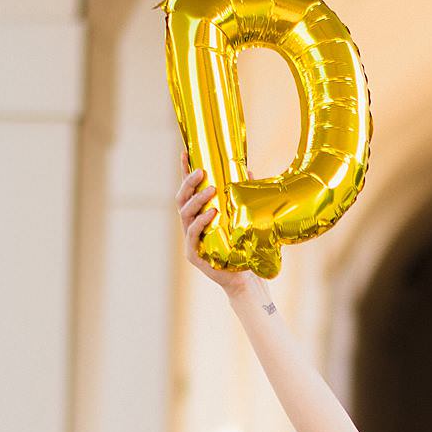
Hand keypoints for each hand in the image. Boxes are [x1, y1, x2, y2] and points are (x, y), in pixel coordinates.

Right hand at [177, 158, 252, 299]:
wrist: (245, 278)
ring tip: (212, 189)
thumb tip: (249, 171)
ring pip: (186, 214)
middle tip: (203, 171)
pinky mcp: (193, 254)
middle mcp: (190, 225)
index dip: (184, 172)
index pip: (188, 190)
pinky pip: (192, 233)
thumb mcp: (243, 218)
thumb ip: (242, 197)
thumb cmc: (243, 248)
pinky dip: (201, 221)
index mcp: (199, 215)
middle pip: (182, 199)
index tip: (185, 153)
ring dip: (198, 199)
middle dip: (189, 183)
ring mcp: (190, 240)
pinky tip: (212, 213)